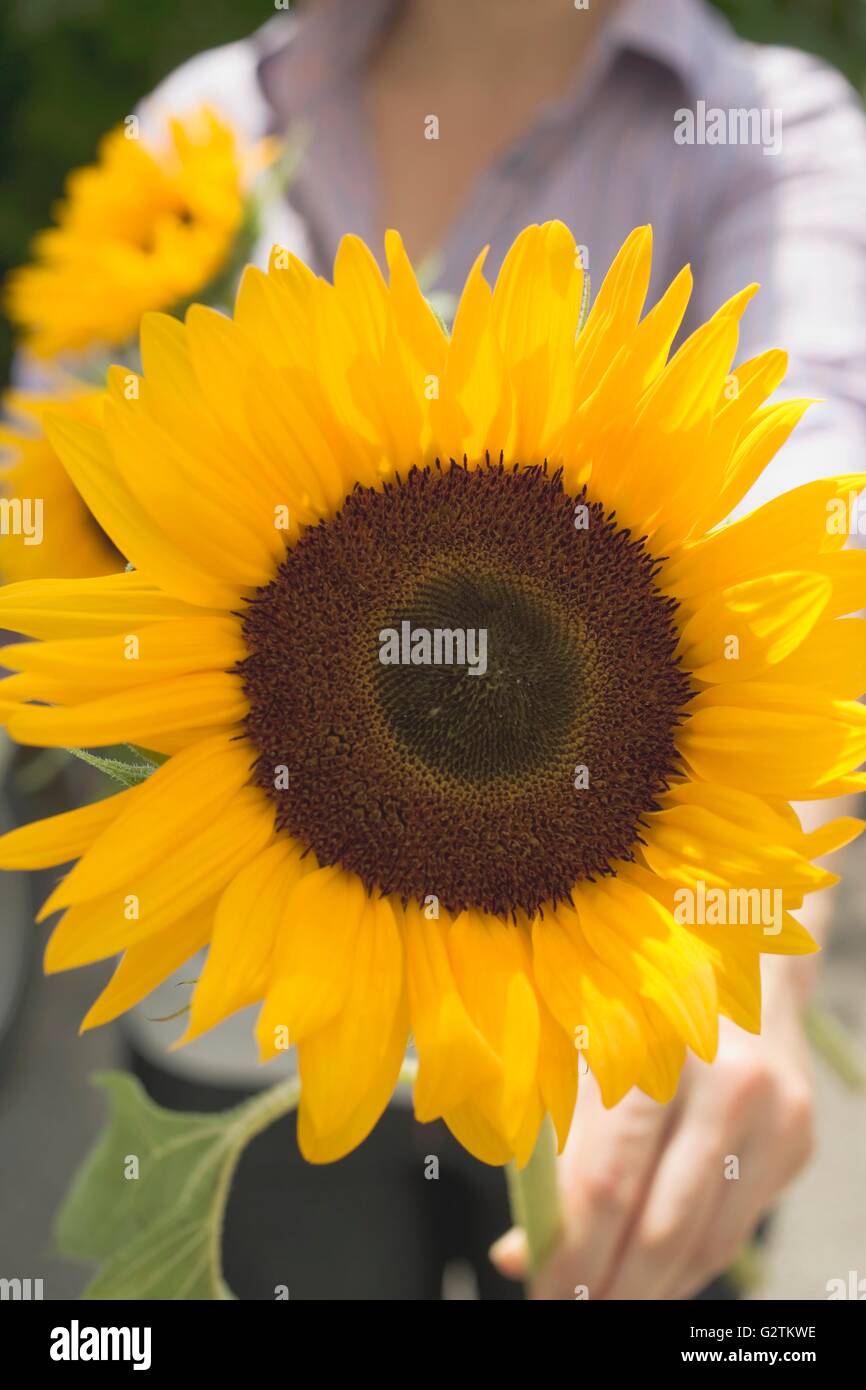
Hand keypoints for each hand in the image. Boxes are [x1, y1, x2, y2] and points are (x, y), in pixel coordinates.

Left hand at [491, 992, 814, 1299]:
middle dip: (610, 1287)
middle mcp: (729, 1082)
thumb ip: (546, 1150)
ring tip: (602, 1300)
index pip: (609, 1183)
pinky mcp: (797, 1137)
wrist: (732, 954)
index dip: (570, 1253)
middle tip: (565, 1312)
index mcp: (656, 1045)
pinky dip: (688, 1258)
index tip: (536, 1289)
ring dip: (651, 1286)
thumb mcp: (573, 1047)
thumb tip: (519, 1253)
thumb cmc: (629, 996)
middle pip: (664, 1226)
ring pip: (707, 1241)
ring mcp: (776, 1113)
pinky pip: (736, 1224)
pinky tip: (649, 1268)